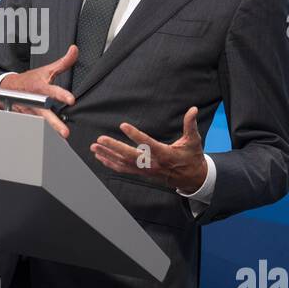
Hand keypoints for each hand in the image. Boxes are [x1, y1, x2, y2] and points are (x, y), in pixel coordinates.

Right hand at [0, 44, 78, 138]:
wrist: (10, 88)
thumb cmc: (31, 80)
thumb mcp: (47, 70)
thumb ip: (63, 62)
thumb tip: (75, 50)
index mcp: (41, 87)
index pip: (52, 91)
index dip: (62, 95)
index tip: (71, 100)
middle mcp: (36, 102)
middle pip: (46, 114)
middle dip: (55, 123)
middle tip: (65, 131)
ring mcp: (32, 112)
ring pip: (42, 124)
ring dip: (52, 131)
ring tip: (63, 138)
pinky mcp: (30, 119)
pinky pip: (39, 127)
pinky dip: (47, 134)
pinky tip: (56, 140)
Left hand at [90, 106, 207, 192]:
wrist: (191, 178)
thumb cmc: (191, 157)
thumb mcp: (194, 140)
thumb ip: (190, 125)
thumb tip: (192, 109)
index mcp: (165, 154)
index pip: (147, 144)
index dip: (135, 135)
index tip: (123, 125)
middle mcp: (153, 164)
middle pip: (130, 156)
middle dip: (114, 148)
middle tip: (100, 139)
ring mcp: (146, 170)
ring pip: (123, 164)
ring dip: (108, 155)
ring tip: (94, 146)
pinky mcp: (142, 173)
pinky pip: (123, 169)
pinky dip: (111, 164)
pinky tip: (100, 157)